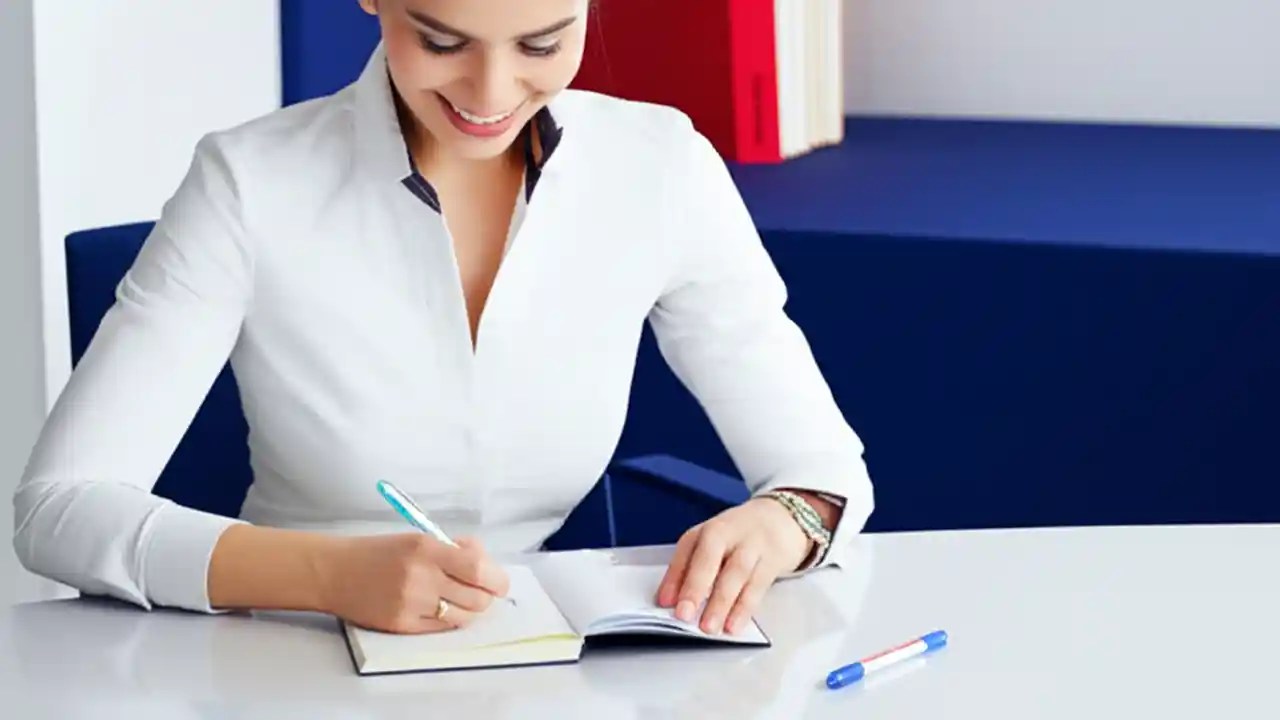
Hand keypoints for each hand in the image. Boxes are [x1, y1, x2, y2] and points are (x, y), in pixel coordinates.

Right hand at [318, 533, 509, 633]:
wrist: (334, 572)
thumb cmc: (378, 552)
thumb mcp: (417, 539)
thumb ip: (453, 549)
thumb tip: (487, 563)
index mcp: (427, 548)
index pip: (478, 569)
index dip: (497, 579)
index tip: (500, 583)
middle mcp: (421, 577)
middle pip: (477, 597)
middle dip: (486, 596)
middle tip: (483, 592)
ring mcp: (411, 603)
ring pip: (463, 616)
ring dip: (470, 610)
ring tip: (460, 600)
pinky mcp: (402, 625)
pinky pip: (441, 628)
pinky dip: (449, 620)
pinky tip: (441, 609)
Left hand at [655, 496, 816, 635]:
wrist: (782, 518)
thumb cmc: (739, 537)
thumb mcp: (713, 544)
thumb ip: (693, 569)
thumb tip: (673, 601)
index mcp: (707, 531)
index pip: (686, 551)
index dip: (673, 577)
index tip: (663, 602)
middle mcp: (728, 533)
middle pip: (710, 558)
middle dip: (695, 587)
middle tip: (684, 615)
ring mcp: (752, 545)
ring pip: (736, 573)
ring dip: (721, 602)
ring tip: (709, 627)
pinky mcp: (773, 561)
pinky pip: (757, 587)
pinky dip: (744, 608)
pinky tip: (734, 625)